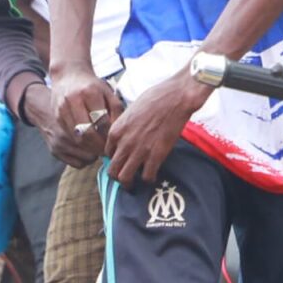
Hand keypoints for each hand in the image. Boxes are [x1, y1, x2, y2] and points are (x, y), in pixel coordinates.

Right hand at [46, 66, 121, 167]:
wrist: (67, 75)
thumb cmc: (91, 85)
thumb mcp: (108, 92)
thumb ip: (116, 111)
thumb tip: (118, 133)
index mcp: (89, 93)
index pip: (101, 122)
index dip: (109, 137)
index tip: (115, 144)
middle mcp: (73, 101)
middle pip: (87, 133)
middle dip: (99, 146)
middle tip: (107, 151)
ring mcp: (62, 110)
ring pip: (77, 139)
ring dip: (89, 149)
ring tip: (99, 149)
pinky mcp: (56, 117)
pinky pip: (69, 137)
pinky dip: (80, 145)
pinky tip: (88, 145)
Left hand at [105, 70, 207, 186]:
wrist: (175, 98)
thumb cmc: (155, 97)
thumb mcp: (131, 109)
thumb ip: (125, 125)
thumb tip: (128, 133)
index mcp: (116, 130)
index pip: (107, 154)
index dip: (115, 159)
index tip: (123, 160)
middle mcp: (124, 143)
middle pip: (112, 170)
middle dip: (117, 177)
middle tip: (124, 178)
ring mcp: (139, 150)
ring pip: (125, 178)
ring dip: (129, 184)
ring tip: (135, 184)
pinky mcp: (156, 155)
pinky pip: (147, 176)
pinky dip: (149, 179)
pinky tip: (152, 175)